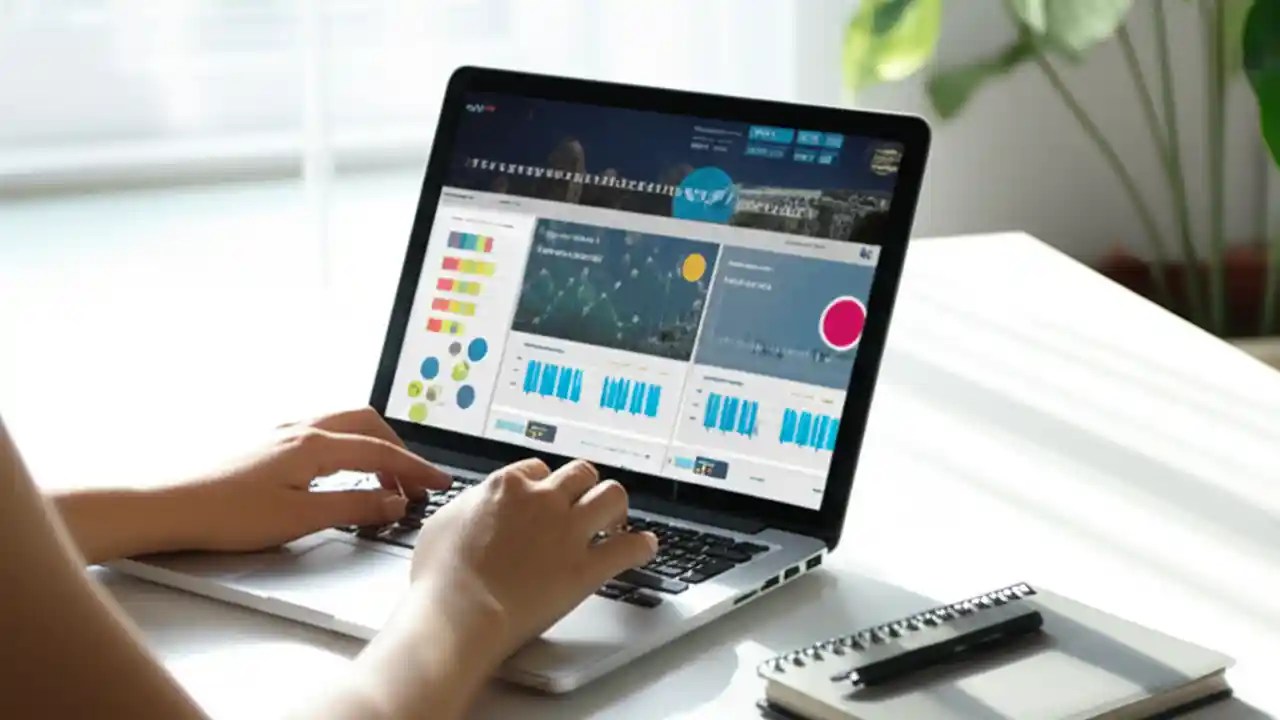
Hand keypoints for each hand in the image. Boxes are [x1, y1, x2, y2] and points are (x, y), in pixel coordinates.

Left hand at [170, 407, 451, 552]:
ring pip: (345, 423)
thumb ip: (353, 507)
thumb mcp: (300, 519)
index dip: (415, 469)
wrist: (171, 506)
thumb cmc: (228, 515)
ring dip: (374, 445)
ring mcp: (284, 432)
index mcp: (315, 445)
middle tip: (413, 481)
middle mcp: (303, 429)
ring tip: (384, 478)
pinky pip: (325, 431)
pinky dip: (350, 446)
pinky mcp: (269, 443)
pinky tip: (343, 469)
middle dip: (398, 449)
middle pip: (368, 425)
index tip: (439, 484)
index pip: (381, 453)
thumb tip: (394, 502)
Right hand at [405, 458, 658, 667]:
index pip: (537, 471)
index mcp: (506, 487)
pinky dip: (642, 546)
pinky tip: (644, 548)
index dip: (542, 487)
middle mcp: (543, 501)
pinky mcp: (587, 568)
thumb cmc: (440, 578)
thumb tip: (477, 506)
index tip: (543, 501)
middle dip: (583, 488)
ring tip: (614, 521)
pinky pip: (630, 547)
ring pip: (611, 496)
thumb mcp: (442, 524)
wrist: (458, 615)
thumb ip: (469, 507)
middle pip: (580, 474)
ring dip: (615, 507)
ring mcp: (568, 532)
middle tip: (583, 505)